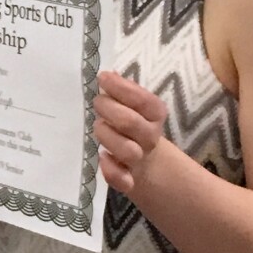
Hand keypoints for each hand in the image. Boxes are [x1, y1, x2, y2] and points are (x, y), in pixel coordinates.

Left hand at [93, 70, 167, 193]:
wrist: (146, 163)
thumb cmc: (133, 125)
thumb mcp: (134, 106)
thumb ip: (123, 91)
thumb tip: (108, 73)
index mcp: (155, 114)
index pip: (143, 100)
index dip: (121, 88)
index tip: (103, 78)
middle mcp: (150, 136)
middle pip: (130, 123)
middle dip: (109, 109)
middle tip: (97, 102)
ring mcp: (140, 159)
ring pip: (127, 151)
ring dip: (108, 136)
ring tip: (99, 126)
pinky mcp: (128, 179)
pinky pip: (121, 179)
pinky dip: (111, 171)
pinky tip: (102, 158)